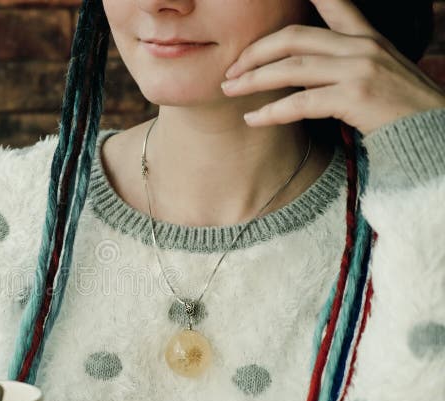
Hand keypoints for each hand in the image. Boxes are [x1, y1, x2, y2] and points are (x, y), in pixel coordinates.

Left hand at [220, 0, 444, 134]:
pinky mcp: (355, 96)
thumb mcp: (377, 72)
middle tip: (231, 70)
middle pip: (293, 38)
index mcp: (366, 37)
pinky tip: (253, 119)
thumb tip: (299, 71)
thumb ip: (343, 62)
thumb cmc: (398, 109)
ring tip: (231, 90)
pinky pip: (301, 102)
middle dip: (255, 53)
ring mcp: (359, 69)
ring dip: (254, 79)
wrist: (429, 133)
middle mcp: (362, 47)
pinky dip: (272, 112)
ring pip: (291, 67)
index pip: (335, 4)